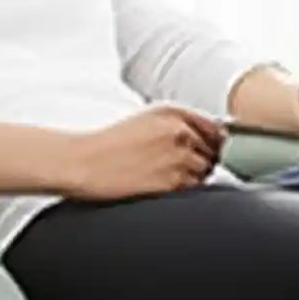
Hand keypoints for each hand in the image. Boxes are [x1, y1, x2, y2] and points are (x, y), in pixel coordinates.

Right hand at [61, 105, 224, 200]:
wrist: (83, 163)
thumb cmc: (111, 143)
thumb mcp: (147, 119)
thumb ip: (179, 123)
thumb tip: (214, 137)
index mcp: (173, 112)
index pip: (215, 127)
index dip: (215, 142)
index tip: (209, 150)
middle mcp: (179, 130)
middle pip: (214, 149)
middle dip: (205, 159)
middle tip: (183, 167)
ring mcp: (177, 156)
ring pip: (206, 169)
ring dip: (196, 176)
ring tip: (170, 177)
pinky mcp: (171, 180)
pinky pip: (194, 186)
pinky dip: (186, 188)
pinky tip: (166, 185)